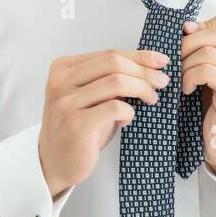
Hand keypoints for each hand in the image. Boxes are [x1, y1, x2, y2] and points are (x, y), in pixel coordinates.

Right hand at [38, 49, 169, 196]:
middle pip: (113, 63)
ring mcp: (66, 103)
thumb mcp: (92, 96)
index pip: (109, 54)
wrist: (54, 163)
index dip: (139, 56)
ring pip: (116, 82)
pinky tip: (126, 120)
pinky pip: (114, 107)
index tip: (161, 61)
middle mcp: (60, 82)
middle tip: (161, 83)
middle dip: (144, 71)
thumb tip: (151, 64)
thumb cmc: (80, 127)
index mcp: (63, 68)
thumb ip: (110, 78)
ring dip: (141, 89)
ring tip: (151, 99)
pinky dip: (128, 111)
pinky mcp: (76, 124)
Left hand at [180, 10, 215, 178]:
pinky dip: (189, 77)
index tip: (184, 40)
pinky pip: (206, 70)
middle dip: (188, 44)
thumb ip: (206, 50)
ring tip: (180, 80)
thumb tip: (188, 24)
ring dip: (185, 64)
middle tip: (174, 62)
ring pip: (208, 51)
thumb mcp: (211, 75)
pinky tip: (186, 91)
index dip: (201, 26)